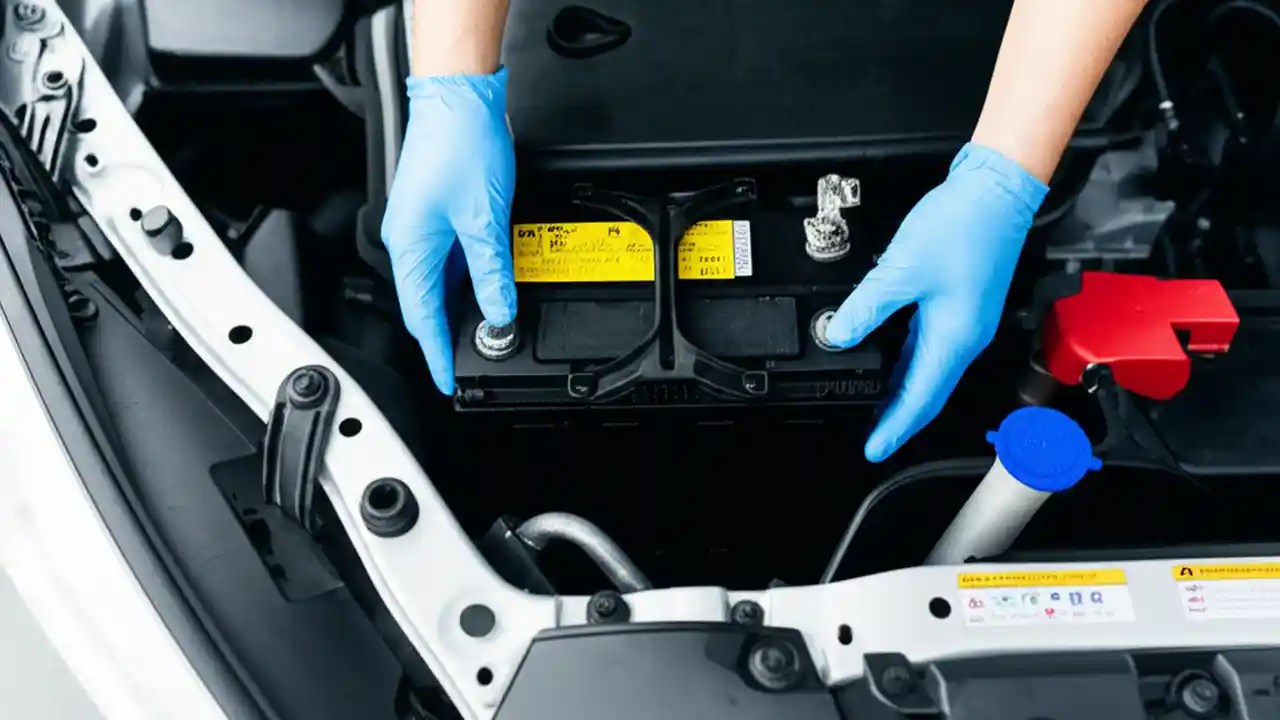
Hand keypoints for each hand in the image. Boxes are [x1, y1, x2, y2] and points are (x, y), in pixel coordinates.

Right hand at [381, 68, 516, 394]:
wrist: (460, 98)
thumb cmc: (462, 145)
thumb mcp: (485, 220)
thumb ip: (492, 272)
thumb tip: (499, 311)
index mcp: (411, 248)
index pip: (423, 319)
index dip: (438, 354)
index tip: (449, 382)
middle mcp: (409, 241)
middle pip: (427, 305)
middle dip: (449, 336)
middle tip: (472, 361)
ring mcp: (420, 227)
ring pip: (439, 283)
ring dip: (460, 307)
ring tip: (486, 329)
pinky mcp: (436, 213)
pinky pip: (448, 260)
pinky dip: (467, 280)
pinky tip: (487, 285)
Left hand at [824, 143, 1047, 460]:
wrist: (997, 189)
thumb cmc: (964, 224)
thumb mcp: (902, 269)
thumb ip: (867, 306)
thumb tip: (839, 333)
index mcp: (954, 338)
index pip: (919, 398)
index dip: (894, 426)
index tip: (874, 448)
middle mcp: (965, 336)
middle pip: (927, 390)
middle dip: (898, 417)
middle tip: (873, 437)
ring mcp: (965, 320)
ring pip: (928, 368)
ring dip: (903, 391)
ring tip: (877, 407)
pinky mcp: (960, 302)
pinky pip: (930, 344)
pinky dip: (909, 361)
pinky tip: (891, 360)